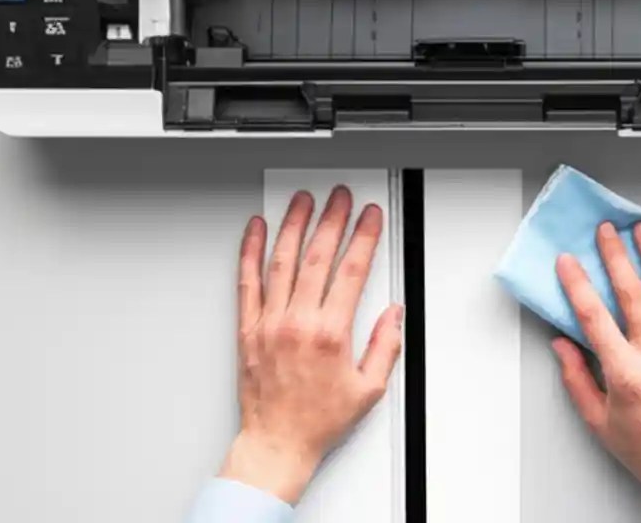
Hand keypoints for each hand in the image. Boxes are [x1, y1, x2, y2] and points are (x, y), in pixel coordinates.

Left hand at [220, 187, 403, 504]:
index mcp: (331, 334)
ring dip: (294, 225)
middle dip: (333, 220)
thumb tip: (393, 315)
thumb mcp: (369, 389)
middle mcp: (298, 323)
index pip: (352, 271)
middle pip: (318, 257)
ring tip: (303, 201)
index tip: (370, 218)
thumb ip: (385, 346)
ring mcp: (270, 323)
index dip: (364, 238)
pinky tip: (257, 230)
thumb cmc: (317, 421)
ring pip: (282, 261)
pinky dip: (252, 252)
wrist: (276, 443)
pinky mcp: (248, 329)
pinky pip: (248, 282)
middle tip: (341, 198)